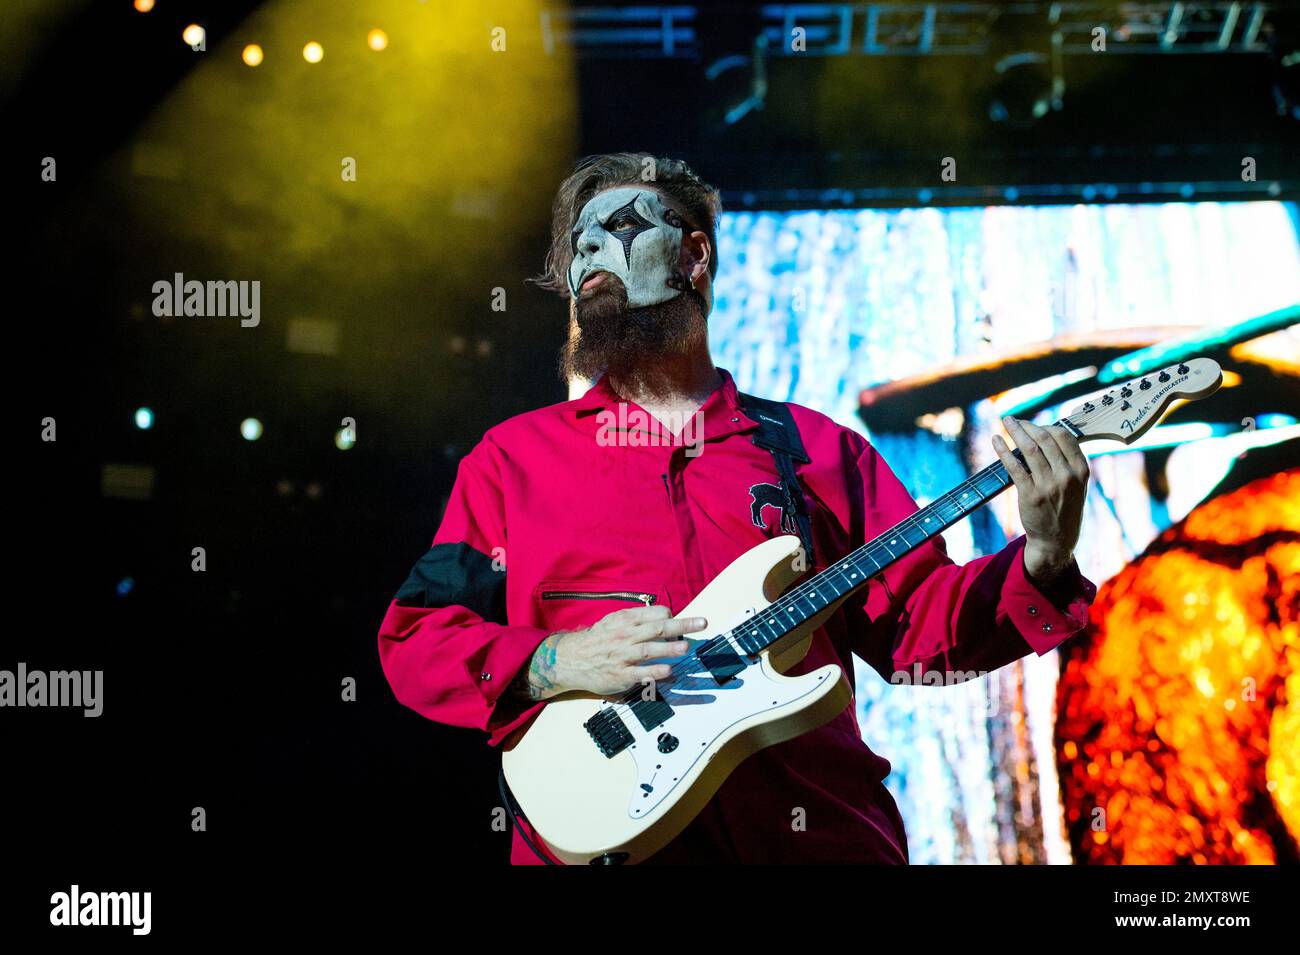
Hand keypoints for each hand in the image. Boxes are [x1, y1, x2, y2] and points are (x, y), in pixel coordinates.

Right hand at [516, 605, 707, 699]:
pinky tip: (668, 670)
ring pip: (650, 649)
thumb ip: (637, 618)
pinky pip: (640, 673)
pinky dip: (655, 671)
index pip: (655, 613)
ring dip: (670, 648)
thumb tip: (663, 616)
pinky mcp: (621, 675)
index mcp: (625, 620)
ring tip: (686, 648)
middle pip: (658, 628)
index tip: (679, 623)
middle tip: (702, 623)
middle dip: (682, 625)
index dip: (670, 617)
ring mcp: (623, 655)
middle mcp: (626, 635)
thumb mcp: (614, 621)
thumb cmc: (598, 639)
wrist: (571, 659)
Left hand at [992, 416, 1090, 585]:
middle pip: (1045, 439)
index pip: (1064, 436)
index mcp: (1081, 470)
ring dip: (1015, 432)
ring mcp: (1049, 485)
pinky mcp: (1030, 494)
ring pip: (1029, 449)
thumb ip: (1067, 462)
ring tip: (1006, 421)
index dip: (1046, 426)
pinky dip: (1003, 451)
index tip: (1033, 424)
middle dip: (1027, 425)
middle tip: (1014, 420)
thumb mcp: (1077, 485)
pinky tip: (996, 441)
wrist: (1056, 540)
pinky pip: (1014, 466)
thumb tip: (1048, 436)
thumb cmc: (1064, 509)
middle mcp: (1067, 475)